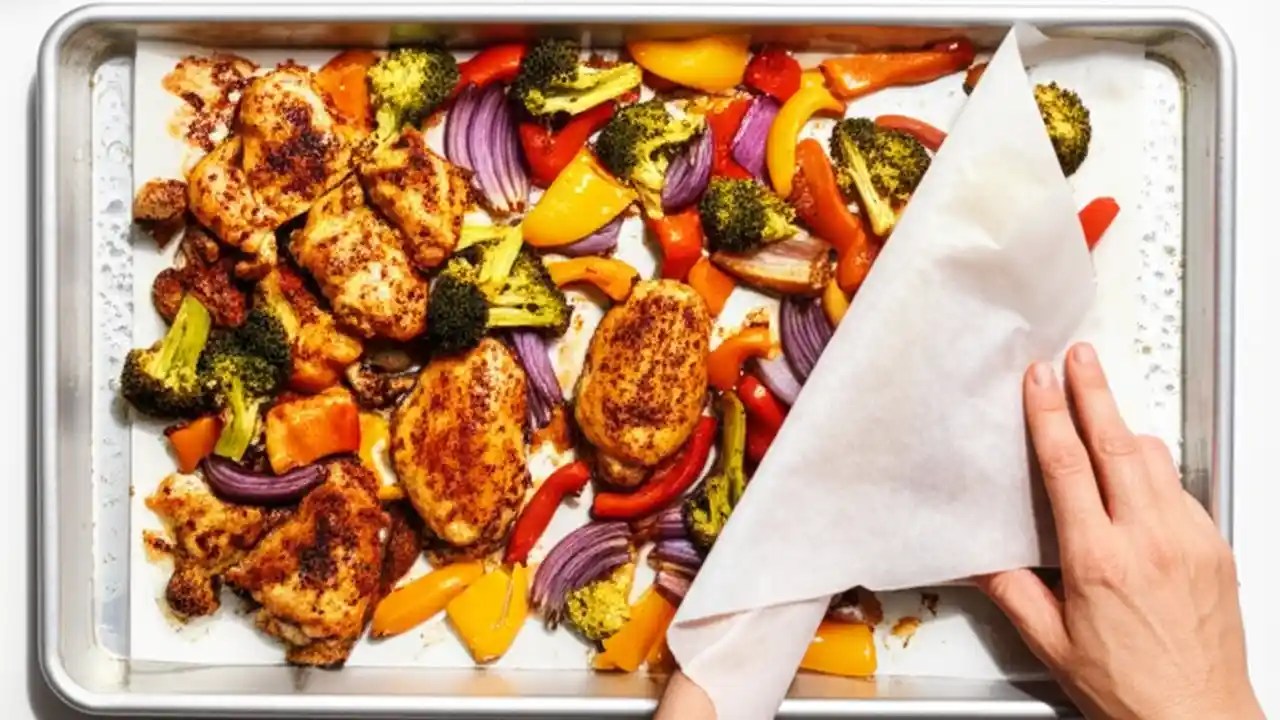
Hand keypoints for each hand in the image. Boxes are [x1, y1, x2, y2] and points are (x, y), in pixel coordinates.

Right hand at [977, 343, 1262, 719]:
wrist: (1199, 718)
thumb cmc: (1130, 689)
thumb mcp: (1053, 643)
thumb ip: (1013, 592)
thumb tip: (979, 559)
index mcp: (1099, 561)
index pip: (1069, 467)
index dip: (1050, 416)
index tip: (1040, 382)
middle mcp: (1148, 540)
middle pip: (1117, 444)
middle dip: (1094, 392)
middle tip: (1081, 357)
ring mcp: (1188, 539)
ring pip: (1155, 459)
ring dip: (1125, 426)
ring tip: (1103, 404)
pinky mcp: (1213, 547)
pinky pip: (1179, 489)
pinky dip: (1154, 470)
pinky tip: (1137, 475)